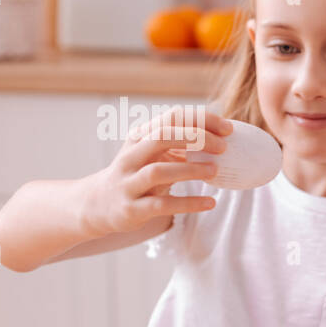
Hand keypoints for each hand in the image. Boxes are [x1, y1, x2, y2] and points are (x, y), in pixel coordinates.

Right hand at [81, 105, 230, 237]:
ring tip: (215, 171)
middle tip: (223, 147)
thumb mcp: (152, 154)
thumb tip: (221, 137)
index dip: (202, 120)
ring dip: (190, 170)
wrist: (96, 204)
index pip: (172, 118)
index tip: (228, 129)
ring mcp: (129, 182)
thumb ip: (178, 144)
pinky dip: (188, 203)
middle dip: (195, 138)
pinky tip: (210, 202)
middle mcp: (131, 156)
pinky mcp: (132, 208)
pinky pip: (162, 205)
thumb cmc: (135, 175)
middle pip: (161, 137)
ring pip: (158, 171)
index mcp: (140, 137)